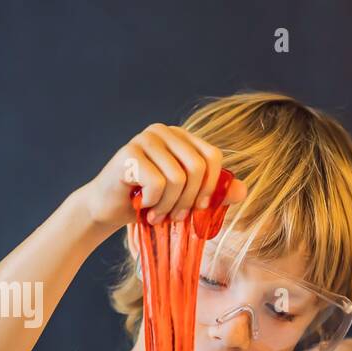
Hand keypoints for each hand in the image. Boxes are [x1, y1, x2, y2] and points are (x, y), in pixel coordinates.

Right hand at [76, 123, 248, 230]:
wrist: (108, 209)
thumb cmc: (150, 202)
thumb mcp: (187, 199)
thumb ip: (214, 193)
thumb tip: (243, 191)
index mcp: (182, 138)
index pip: (212, 156)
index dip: (211, 186)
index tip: (199, 208)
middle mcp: (164, 132)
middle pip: (197, 167)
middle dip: (190, 200)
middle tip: (176, 217)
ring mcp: (145, 139)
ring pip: (177, 178)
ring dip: (170, 206)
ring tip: (158, 214)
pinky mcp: (128, 152)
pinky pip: (157, 183)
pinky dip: (154, 203)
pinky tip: (144, 207)